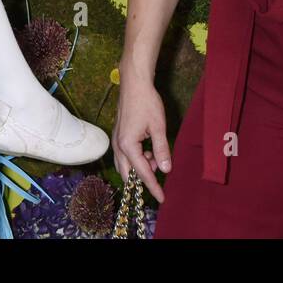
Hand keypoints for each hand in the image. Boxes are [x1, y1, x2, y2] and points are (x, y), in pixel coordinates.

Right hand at [114, 70, 170, 202]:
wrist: (134, 83)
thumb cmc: (147, 102)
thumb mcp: (158, 127)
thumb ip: (161, 150)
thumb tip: (166, 170)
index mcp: (127, 146)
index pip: (142, 173)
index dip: (153, 187)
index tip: (162, 198)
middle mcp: (118, 146)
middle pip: (128, 174)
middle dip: (143, 179)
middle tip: (159, 181)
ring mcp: (116, 141)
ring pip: (125, 165)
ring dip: (140, 168)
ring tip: (156, 158)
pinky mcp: (118, 136)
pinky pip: (125, 156)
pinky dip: (137, 159)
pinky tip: (149, 150)